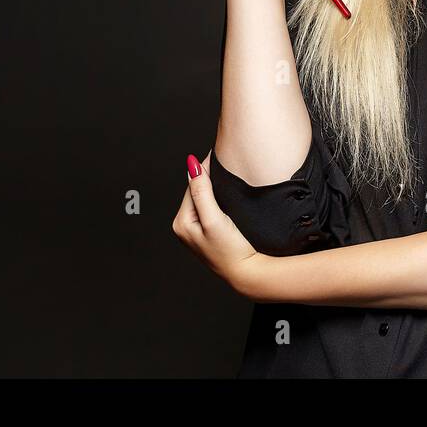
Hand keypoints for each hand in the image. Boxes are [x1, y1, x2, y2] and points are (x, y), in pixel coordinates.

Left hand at [173, 151, 263, 296]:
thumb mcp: (214, 218)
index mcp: (181, 222)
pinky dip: (215, 199)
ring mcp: (195, 231)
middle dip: (206, 178)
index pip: (191, 186)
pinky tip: (224, 197)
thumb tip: (192, 166)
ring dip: (211, 188)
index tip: (216, 153)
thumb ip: (202, 192)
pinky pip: (208, 209)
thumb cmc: (230, 250)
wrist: (245, 273)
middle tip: (221, 160)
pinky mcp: (206, 234)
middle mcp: (184, 227)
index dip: (204, 169)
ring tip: (223, 174)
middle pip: (195, 192)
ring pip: (202, 200)